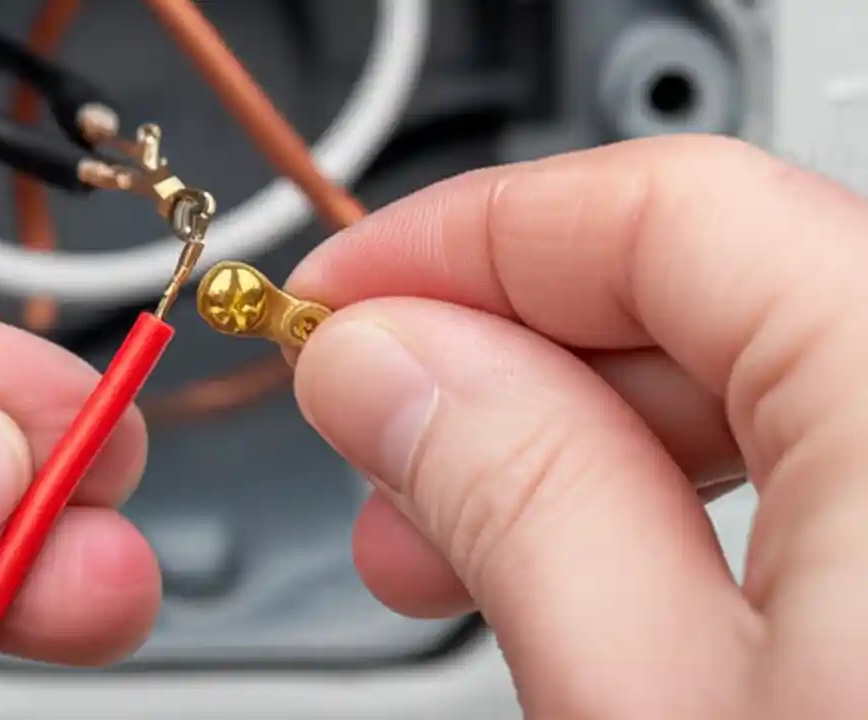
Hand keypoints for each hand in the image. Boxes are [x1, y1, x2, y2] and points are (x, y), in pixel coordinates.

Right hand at [288, 135, 867, 717]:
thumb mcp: (658, 704)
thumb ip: (524, 503)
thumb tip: (385, 362)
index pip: (672, 208)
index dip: (463, 239)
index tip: (336, 300)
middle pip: (711, 285)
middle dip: (502, 360)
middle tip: (372, 440)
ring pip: (753, 380)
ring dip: (571, 445)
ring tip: (448, 547)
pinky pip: (812, 468)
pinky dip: (668, 503)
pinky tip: (580, 573)